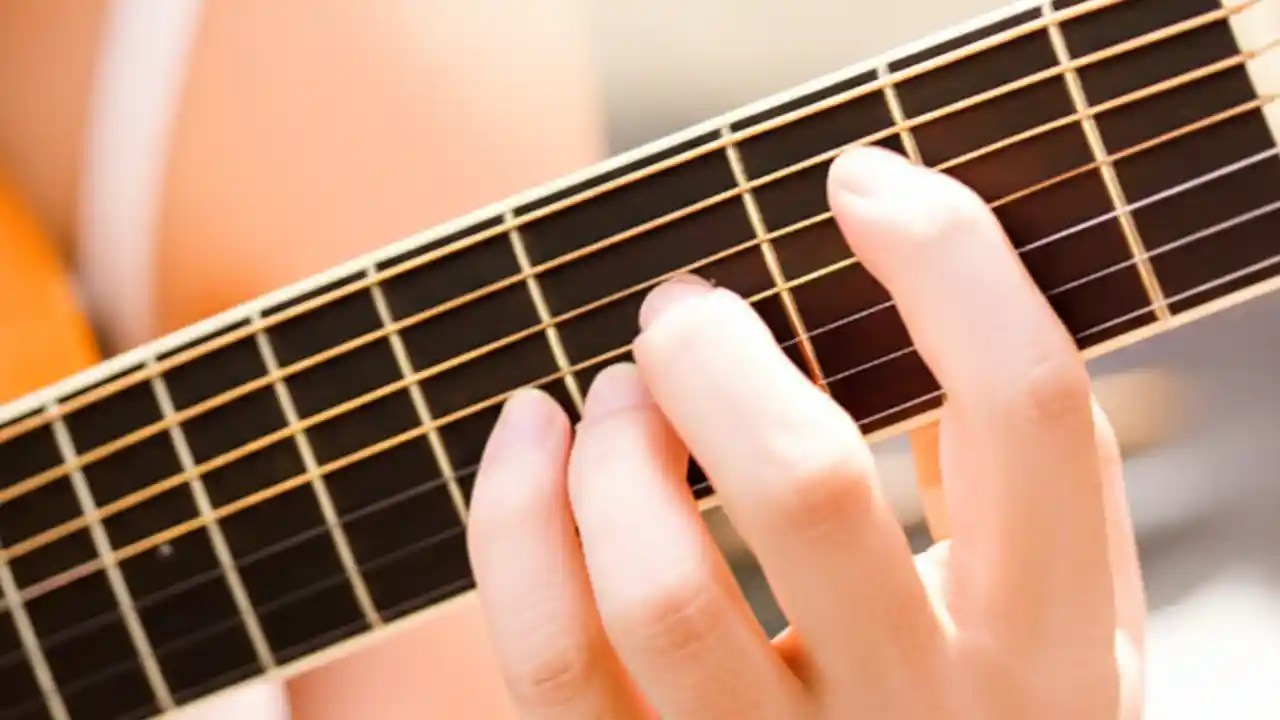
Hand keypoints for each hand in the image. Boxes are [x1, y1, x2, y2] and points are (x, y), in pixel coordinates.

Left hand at [466, 147, 1145, 718]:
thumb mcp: (1060, 634)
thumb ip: (1021, 495)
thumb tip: (924, 304)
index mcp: (1056, 654)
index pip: (1025, 409)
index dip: (948, 260)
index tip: (860, 185)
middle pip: (807, 488)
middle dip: (718, 357)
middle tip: (682, 309)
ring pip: (661, 589)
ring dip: (615, 445)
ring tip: (613, 389)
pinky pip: (552, 659)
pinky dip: (513, 521)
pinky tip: (522, 438)